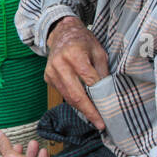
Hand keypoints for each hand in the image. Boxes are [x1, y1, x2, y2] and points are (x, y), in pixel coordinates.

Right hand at [45, 16, 108, 131]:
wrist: (61, 32)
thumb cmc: (83, 41)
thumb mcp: (98, 51)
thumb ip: (102, 72)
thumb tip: (108, 93)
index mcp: (74, 54)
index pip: (89, 82)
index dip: (99, 99)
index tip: (107, 112)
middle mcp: (60, 64)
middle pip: (76, 95)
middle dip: (89, 111)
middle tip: (100, 124)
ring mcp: (51, 72)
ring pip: (68, 97)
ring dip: (82, 109)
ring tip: (94, 118)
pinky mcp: (48, 78)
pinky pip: (63, 93)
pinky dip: (74, 100)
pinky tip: (84, 105)